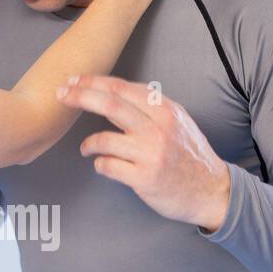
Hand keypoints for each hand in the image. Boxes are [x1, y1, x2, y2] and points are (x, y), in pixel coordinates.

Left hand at [56, 74, 231, 232]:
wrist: (212, 190)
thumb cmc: (189, 155)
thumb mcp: (177, 121)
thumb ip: (150, 107)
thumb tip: (114, 93)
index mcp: (165, 110)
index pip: (122, 88)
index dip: (93, 82)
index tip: (73, 81)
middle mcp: (158, 128)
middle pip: (110, 104)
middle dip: (80, 96)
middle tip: (61, 94)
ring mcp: (151, 154)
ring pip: (104, 139)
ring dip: (88, 143)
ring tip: (86, 148)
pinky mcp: (144, 178)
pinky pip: (108, 166)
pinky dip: (100, 164)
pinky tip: (102, 165)